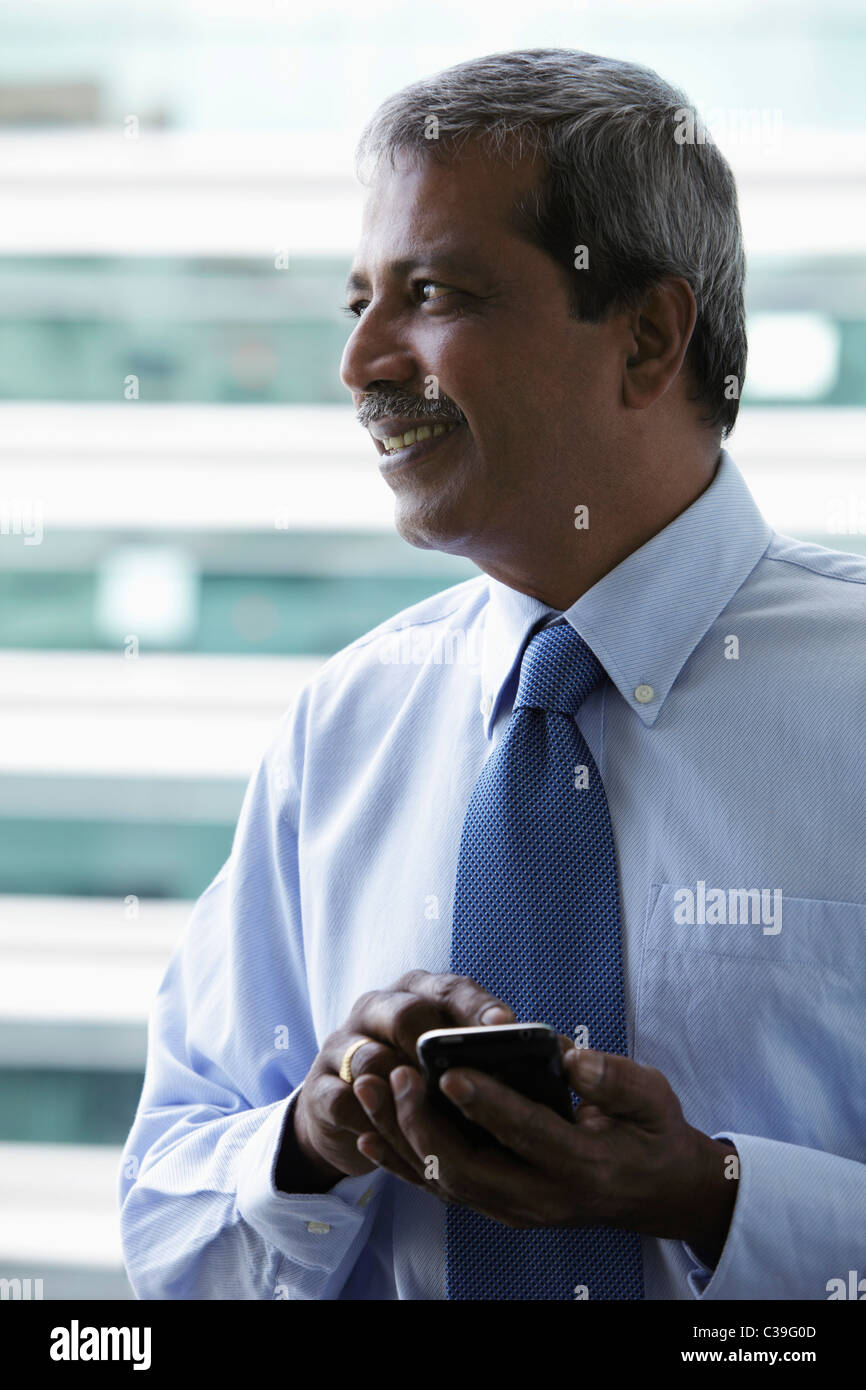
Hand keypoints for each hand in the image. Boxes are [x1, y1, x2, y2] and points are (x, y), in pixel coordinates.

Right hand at [289, 970, 514, 1189]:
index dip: (477, 1007)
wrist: (343, 1113)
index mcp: (416, 994)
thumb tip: (536, 1068)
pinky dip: (364, 1115)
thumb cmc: (414, 1083)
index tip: (505, 1025)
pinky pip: (340, 1098)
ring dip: (397, 1082)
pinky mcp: (320, 1087)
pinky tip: (387, 1134)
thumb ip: (477, 1057)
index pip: (450, 989)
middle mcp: (377, 1010)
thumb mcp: (443, 1063)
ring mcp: (343, 1046)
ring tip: (424, 1105)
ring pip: (368, 1055)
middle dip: (434, 1041)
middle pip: (406, 1013)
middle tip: (462, 1071)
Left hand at [354, 1047, 737, 1264]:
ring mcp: (518, 1209)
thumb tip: (568, 1056)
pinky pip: (443, 1190)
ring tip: (369, 1090)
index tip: (446, 1070)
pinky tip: (369, 1135)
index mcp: (583, 1163)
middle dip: (422, 1122)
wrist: (660, 1193)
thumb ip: (613, 1077)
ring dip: (400, 1138)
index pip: (524, 1132)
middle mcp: (544, 1196)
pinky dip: (402, 1164)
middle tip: (394, 1073)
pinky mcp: (501, 1208)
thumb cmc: (653, 1133)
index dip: (484, 1102)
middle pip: (467, 1168)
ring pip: (445, 1182)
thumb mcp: (653, 1097)